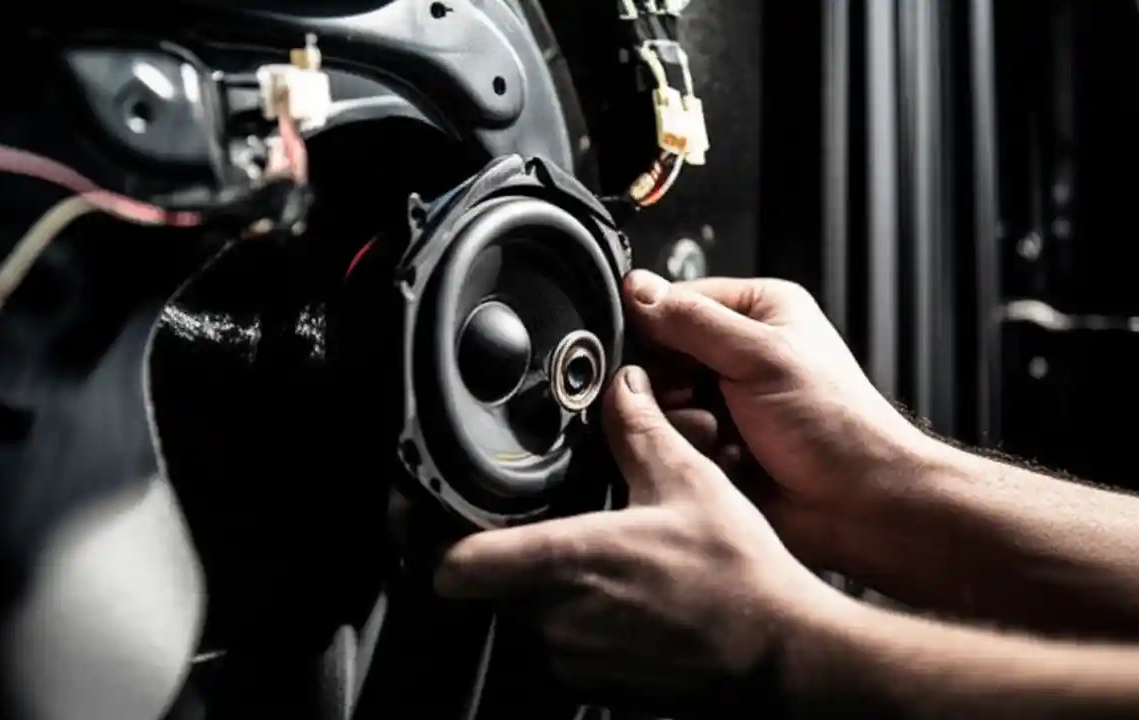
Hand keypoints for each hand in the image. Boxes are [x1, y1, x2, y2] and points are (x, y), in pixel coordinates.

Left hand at [434, 367, 842, 705]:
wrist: (783, 656)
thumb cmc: (739, 576)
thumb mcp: (688, 483)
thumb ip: (638, 430)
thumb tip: (619, 386)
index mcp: (566, 561)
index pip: (453, 563)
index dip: (426, 537)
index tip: (422, 511)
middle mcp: (556, 618)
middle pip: (487, 582)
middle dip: (502, 549)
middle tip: (532, 519)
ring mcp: (573, 658)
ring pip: (524, 613)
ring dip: (544, 584)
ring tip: (596, 556)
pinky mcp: (595, 686)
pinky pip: (560, 644)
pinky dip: (575, 618)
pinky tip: (622, 595)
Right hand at [623, 270, 929, 570]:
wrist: (860, 506)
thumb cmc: (834, 425)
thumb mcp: (760, 357)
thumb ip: (692, 321)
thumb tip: (636, 289)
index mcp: (759, 311)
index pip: (675, 302)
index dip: (653, 328)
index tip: (648, 354)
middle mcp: (740, 352)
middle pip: (661, 356)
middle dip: (670, 385)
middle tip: (695, 400)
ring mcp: (726, 400)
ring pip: (660, 403)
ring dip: (682, 424)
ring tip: (720, 437)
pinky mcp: (716, 444)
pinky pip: (672, 441)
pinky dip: (689, 452)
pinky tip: (723, 461)